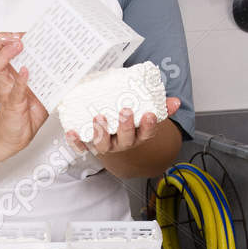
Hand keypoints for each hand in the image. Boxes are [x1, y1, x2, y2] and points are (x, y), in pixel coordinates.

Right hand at [0, 32, 47, 152]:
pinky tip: (26, 72)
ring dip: (7, 53)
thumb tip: (66, 65)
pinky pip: (14, 89)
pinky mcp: (12, 104)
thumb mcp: (38, 90)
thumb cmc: (23, 114)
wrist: (13, 137)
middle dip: (2, 39)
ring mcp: (5, 90)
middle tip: (16, 37)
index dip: (8, 37)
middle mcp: (3, 79)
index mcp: (8, 73)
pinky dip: (20, 79)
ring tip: (18, 46)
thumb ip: (47, 77)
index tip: (24, 33)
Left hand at [67, 97, 181, 155]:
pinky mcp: (89, 146)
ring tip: (99, 118)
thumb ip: (161, 108)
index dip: (148, 125)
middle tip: (125, 112)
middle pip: (126, 140)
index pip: (146, 134)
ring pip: (103, 145)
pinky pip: (82, 147)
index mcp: (137, 137)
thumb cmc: (131, 126)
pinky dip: (76, 141)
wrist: (116, 143)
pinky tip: (71, 132)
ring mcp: (105, 146)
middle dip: (125, 127)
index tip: (149, 114)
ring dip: (101, 132)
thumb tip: (176, 102)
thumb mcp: (147, 118)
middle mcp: (122, 144)